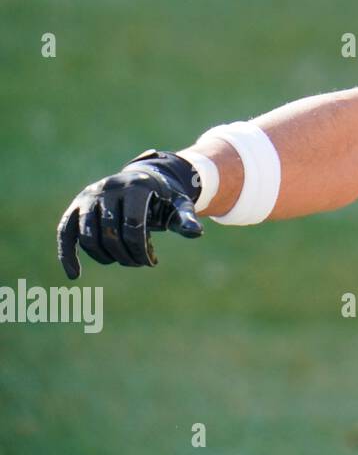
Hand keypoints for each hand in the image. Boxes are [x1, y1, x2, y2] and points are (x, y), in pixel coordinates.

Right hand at [56, 150, 203, 279]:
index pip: (133, 225)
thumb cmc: (164, 198)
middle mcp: (108, 188)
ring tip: (124, 261)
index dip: (141, 249)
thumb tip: (195, 233)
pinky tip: (74, 274)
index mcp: (136, 187)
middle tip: (141, 263)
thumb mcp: (180, 205)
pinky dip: (68, 254)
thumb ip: (186, 218)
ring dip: (106, 257)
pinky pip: (65, 232)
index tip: (152, 261)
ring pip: (89, 235)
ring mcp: (89, 196)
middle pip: (111, 233)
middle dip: (126, 255)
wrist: (145, 180)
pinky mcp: (76, 206)